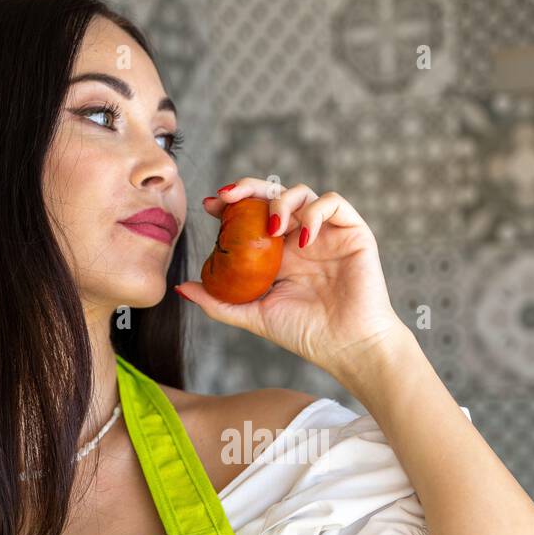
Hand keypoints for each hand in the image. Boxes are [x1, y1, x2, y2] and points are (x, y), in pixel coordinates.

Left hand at [175, 178, 411, 382]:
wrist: (347, 346)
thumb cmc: (305, 334)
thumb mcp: (253, 314)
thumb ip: (218, 302)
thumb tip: (180, 288)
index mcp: (279, 253)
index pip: (252, 215)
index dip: (231, 204)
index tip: (210, 206)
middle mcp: (301, 237)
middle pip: (273, 194)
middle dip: (249, 188)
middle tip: (227, 197)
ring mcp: (326, 232)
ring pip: (301, 192)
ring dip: (280, 201)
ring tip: (271, 227)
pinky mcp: (352, 231)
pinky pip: (332, 202)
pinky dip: (314, 212)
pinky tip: (302, 239)